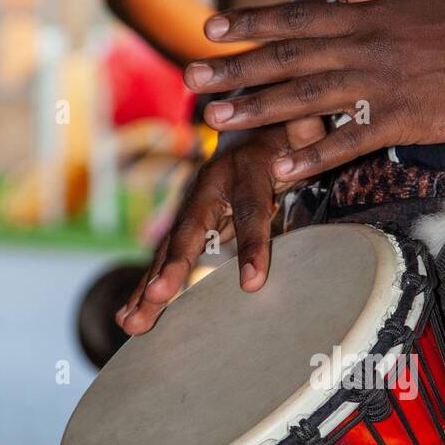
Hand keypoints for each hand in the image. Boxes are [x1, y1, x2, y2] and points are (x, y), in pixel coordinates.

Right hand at [116, 117, 322, 331]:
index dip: (252, 246)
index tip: (253, 284)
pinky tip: (128, 318)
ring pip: (168, 251)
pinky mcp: (185, 227)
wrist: (247, 122)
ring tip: (132, 323)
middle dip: (172, 268)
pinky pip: (164, 261)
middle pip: (189, 233)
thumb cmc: (283, 135)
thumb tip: (316, 122)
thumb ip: (308, 134)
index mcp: (243, 170)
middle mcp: (207, 189)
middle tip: (157, 299)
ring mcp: (190, 208)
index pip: (250, 212)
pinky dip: (146, 290)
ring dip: (148, 288)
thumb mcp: (300, 131)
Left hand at [183, 0, 444, 180]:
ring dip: (259, 110)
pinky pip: (349, 140)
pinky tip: (282, 169)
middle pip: (287, 58)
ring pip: (307, 98)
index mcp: (362, 18)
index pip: (295, 16)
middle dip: (235, 70)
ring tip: (218, 121)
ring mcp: (379, 85)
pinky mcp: (402, 120)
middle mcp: (362, 48)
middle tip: (192, 81)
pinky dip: (315, 155)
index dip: (250, 23)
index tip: (210, 31)